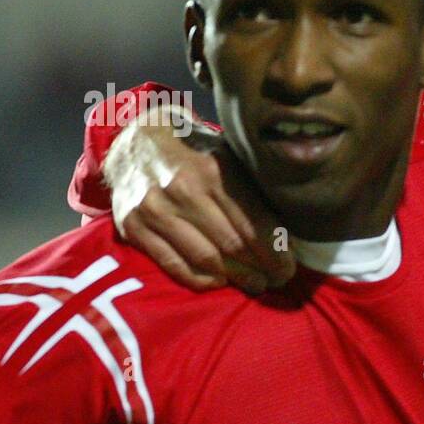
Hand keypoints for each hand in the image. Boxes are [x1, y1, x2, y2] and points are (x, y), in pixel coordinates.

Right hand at [105, 111, 294, 292]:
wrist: (135, 141)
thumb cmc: (195, 152)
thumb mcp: (229, 155)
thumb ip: (254, 188)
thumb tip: (290, 230)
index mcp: (214, 170)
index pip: (254, 224)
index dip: (276, 253)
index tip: (288, 267)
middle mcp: (183, 190)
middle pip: (233, 245)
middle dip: (261, 269)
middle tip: (277, 280)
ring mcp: (155, 210)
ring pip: (206, 259)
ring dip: (236, 279)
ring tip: (254, 283)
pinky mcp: (133, 226)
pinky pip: (174, 265)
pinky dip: (201, 279)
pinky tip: (220, 281)